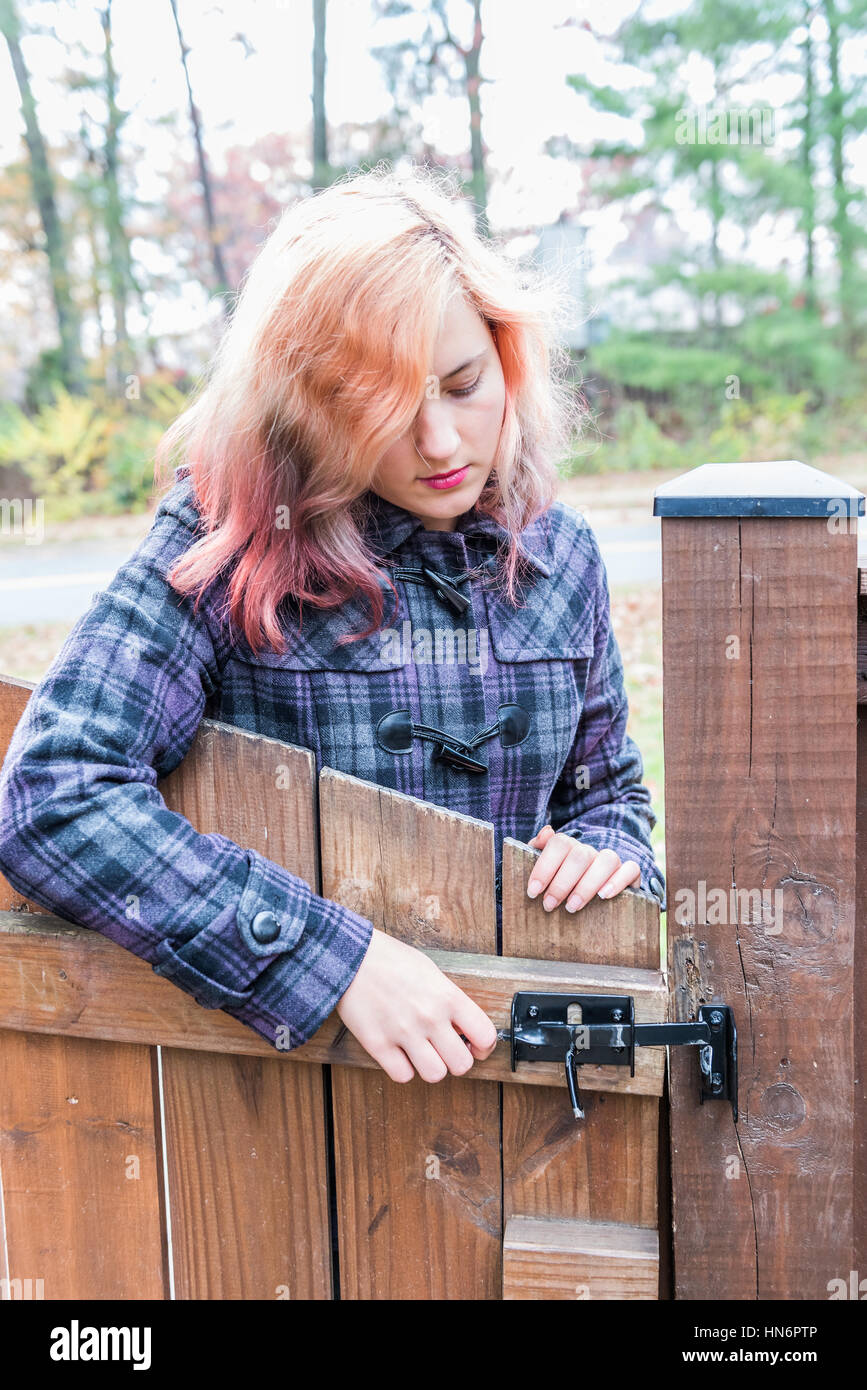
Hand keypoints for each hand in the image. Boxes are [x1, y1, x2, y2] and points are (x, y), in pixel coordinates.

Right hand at [335, 927, 498, 1083]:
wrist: (350, 956)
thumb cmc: (391, 960)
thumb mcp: (431, 972)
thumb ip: (450, 1000)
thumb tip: (464, 1029)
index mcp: (447, 996)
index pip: (486, 1035)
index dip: (484, 1047)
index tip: (475, 1046)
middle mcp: (429, 1017)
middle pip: (462, 1064)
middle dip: (456, 1060)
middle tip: (445, 1050)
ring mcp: (403, 1032)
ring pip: (435, 1075)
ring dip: (430, 1066)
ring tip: (421, 1052)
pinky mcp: (378, 1044)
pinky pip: (403, 1076)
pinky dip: (403, 1068)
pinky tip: (399, 1052)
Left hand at [525, 824, 640, 911]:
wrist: (591, 909)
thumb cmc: (561, 890)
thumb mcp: (545, 873)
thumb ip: (538, 850)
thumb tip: (547, 831)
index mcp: (570, 847)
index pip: (559, 843)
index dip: (544, 866)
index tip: (533, 892)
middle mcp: (591, 852)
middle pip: (580, 855)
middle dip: (562, 883)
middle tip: (549, 905)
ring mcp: (612, 862)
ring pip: (607, 860)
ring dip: (587, 885)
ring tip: (572, 906)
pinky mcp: (631, 875)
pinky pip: (632, 869)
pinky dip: (618, 881)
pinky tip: (603, 896)